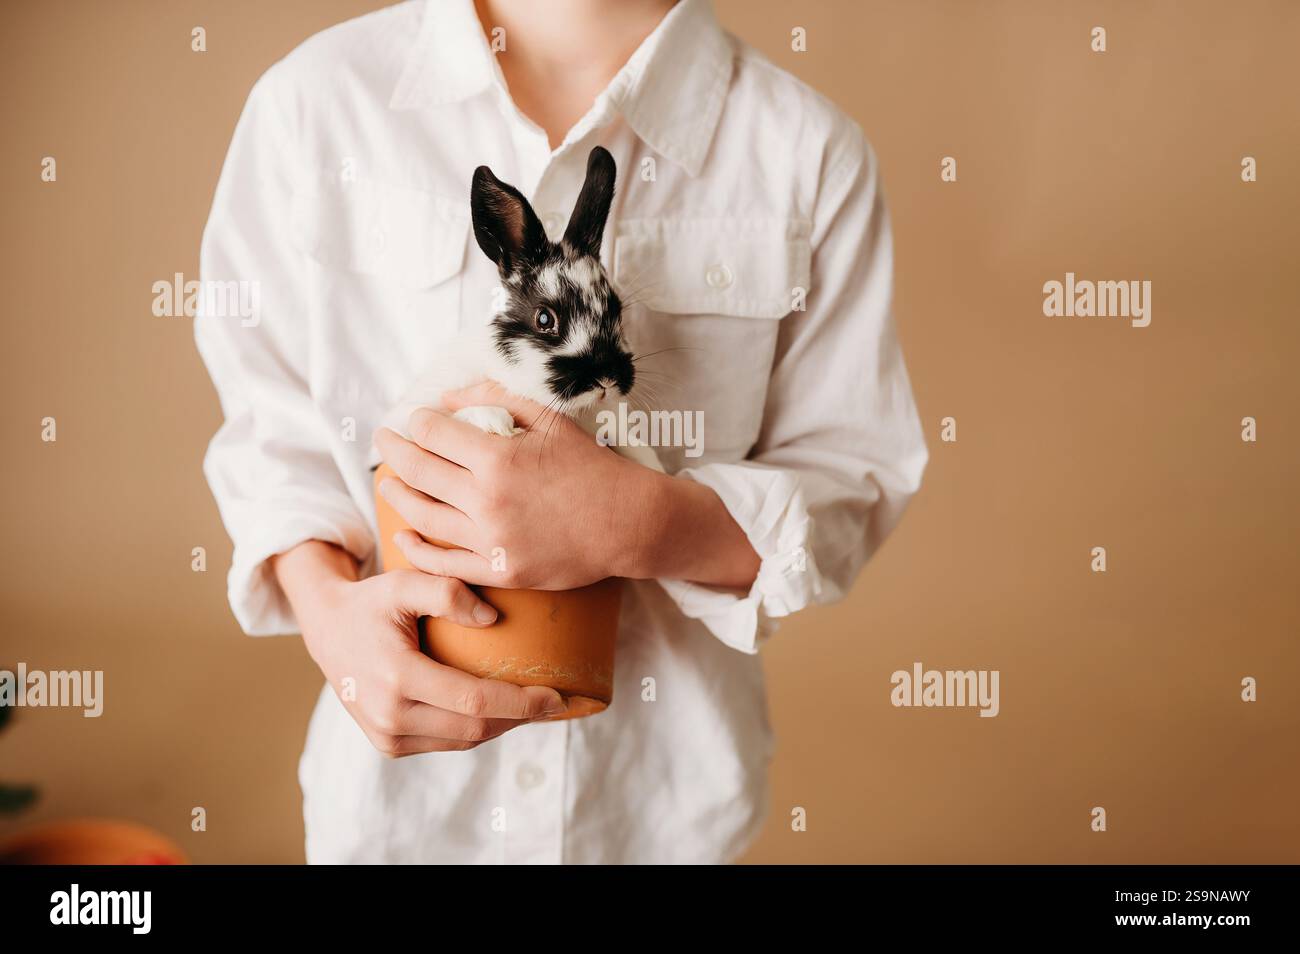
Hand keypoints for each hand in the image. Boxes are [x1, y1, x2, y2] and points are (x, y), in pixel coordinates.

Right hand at [277, 542, 567, 755]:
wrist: (326, 629)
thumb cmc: (371, 602)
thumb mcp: (403, 582)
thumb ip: (446, 590)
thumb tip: (492, 618)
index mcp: (395, 678)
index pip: (474, 700)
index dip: (521, 703)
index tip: (559, 696)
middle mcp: (389, 716)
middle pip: (475, 727)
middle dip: (521, 717)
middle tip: (557, 700)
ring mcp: (387, 736)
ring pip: (463, 741)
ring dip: (503, 726)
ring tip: (534, 704)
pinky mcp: (389, 745)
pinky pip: (446, 742)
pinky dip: (477, 728)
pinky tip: (501, 710)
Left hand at [373, 381, 651, 589]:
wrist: (627, 522)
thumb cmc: (591, 467)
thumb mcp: (549, 420)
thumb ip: (497, 399)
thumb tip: (448, 398)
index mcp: (499, 458)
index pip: (434, 434)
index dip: (418, 421)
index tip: (416, 419)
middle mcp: (488, 500)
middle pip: (419, 472)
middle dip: (394, 451)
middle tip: (384, 439)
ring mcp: (492, 541)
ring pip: (423, 517)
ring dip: (397, 496)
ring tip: (387, 483)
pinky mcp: (500, 571)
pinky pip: (444, 564)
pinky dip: (416, 550)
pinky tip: (403, 536)